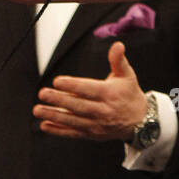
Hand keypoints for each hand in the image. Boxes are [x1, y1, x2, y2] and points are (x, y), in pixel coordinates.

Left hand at [33, 41, 149, 141]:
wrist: (140, 121)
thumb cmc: (130, 95)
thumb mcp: (127, 76)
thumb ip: (118, 60)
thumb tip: (117, 45)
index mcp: (110, 94)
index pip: (89, 89)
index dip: (72, 85)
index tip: (57, 81)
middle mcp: (103, 111)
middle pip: (78, 105)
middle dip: (59, 100)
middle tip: (43, 94)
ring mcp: (97, 124)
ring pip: (73, 120)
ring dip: (54, 116)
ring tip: (38, 110)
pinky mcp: (92, 133)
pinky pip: (73, 133)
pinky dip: (59, 131)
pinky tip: (45, 125)